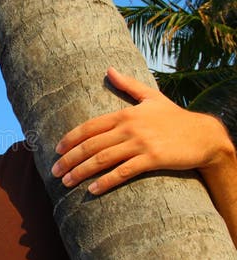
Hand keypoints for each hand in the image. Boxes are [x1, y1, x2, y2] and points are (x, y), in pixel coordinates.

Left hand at [51, 67, 231, 194]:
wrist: (204, 135)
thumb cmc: (176, 118)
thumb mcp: (151, 97)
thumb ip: (128, 85)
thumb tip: (109, 69)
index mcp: (125, 113)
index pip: (90, 126)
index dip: (71, 139)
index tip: (56, 150)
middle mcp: (130, 128)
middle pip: (91, 145)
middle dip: (70, 159)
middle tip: (54, 172)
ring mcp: (141, 144)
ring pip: (103, 159)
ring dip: (81, 172)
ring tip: (66, 182)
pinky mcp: (152, 159)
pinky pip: (123, 172)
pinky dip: (106, 182)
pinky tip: (92, 190)